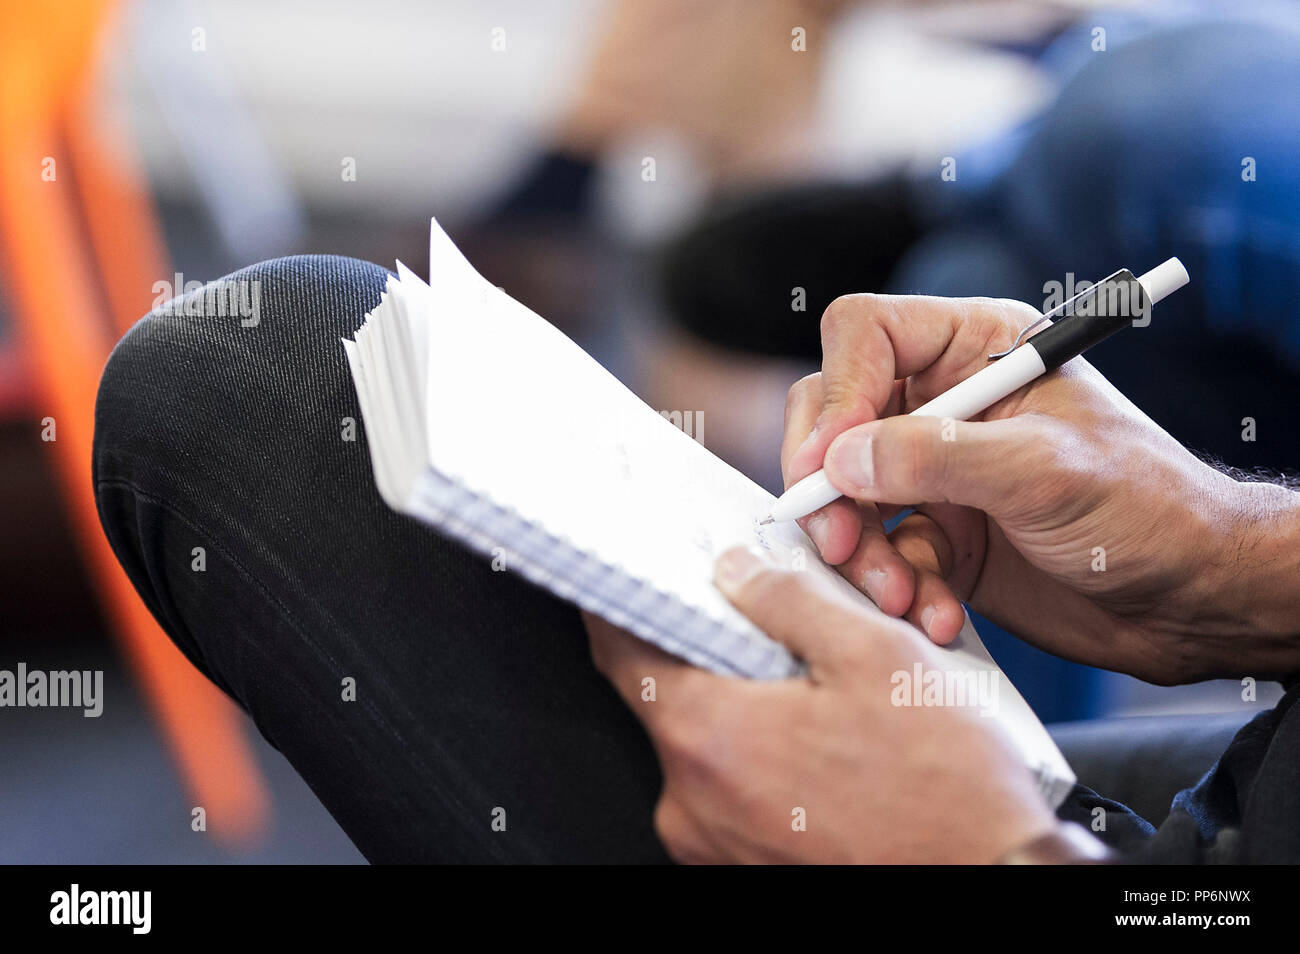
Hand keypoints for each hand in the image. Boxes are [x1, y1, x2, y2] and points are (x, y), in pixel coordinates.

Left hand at [584, 546, 1062, 863]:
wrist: (996, 880)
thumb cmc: (946, 792)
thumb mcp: (873, 658)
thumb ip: (788, 603)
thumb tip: (736, 571)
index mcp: (710, 738)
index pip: (621, 651)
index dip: (624, 603)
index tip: (636, 577)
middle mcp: (694, 803)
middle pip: (667, 699)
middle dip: (706, 655)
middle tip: (761, 631)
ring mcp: (716, 845)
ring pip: (706, 747)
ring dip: (741, 712)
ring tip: (813, 696)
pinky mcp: (746, 867)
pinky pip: (732, 794)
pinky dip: (761, 761)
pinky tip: (821, 748)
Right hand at [784, 293, 1299, 683]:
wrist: (1188, 598)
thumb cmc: (1147, 509)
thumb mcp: (1042, 471)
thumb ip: (935, 456)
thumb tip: (839, 458)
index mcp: (978, 348)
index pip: (866, 335)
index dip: (838, 392)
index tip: (827, 462)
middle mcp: (945, 402)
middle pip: (835, 417)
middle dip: (829, 485)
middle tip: (838, 539)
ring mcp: (935, 470)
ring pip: (845, 494)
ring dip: (862, 551)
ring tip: (901, 594)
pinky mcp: (936, 533)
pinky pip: (880, 552)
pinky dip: (899, 587)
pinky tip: (937, 612)